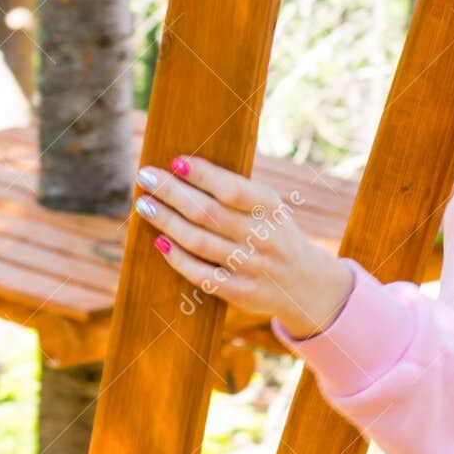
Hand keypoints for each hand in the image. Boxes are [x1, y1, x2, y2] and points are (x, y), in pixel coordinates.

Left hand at [133, 154, 354, 340]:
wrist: (308, 285)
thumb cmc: (276, 235)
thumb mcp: (271, 209)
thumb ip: (239, 193)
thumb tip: (184, 170)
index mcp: (272, 209)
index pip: (233, 189)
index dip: (202, 175)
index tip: (175, 161)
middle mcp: (263, 237)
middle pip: (208, 213)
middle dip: (171, 192)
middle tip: (145, 176)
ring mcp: (252, 267)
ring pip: (200, 242)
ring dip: (167, 222)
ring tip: (144, 205)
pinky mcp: (241, 292)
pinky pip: (202, 275)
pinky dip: (178, 258)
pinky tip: (159, 242)